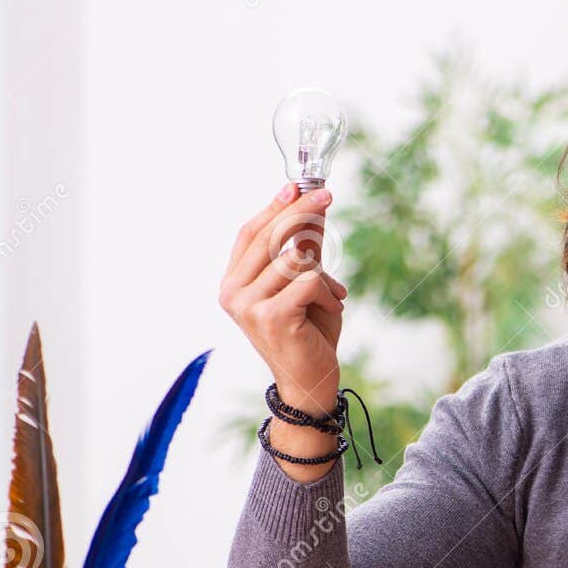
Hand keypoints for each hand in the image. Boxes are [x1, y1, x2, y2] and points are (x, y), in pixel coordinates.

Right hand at [220, 184, 348, 480]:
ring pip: (293, 259)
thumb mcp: (306, 284)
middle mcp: (233, 292)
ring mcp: (248, 306)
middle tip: (327, 196)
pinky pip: (308, 282)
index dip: (273, 207)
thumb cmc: (308, 333)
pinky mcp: (271, 317)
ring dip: (322, 271)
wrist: (311, 381)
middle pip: (269, 237)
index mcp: (234, 282)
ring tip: (331, 293)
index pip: (250, 234)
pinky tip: (334, 306)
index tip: (297, 186)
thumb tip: (313, 209)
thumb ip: (304, 250)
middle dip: (301, 213)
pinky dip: (327, 291)